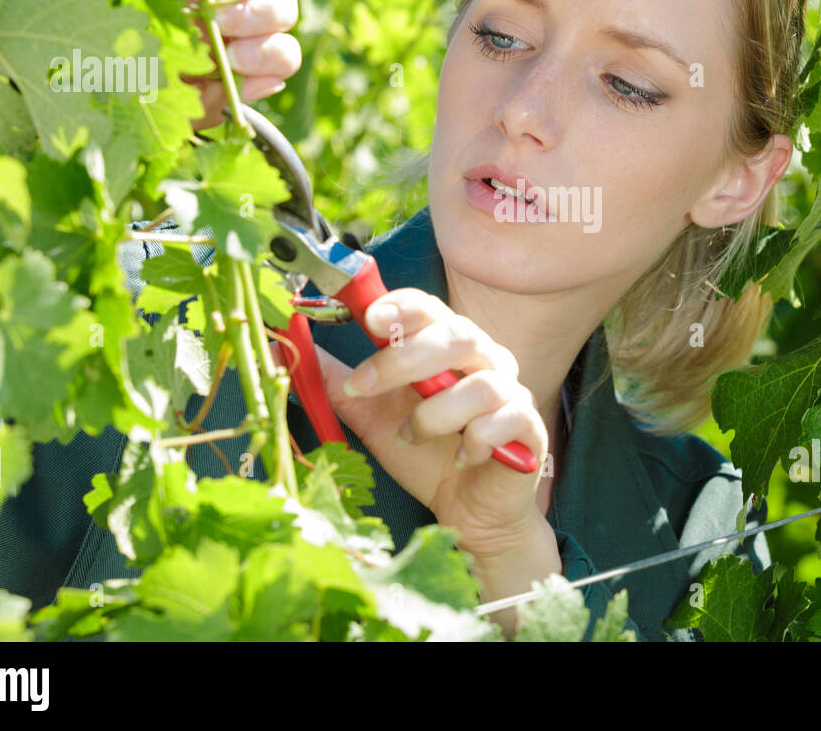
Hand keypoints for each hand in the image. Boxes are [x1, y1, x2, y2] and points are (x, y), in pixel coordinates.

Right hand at [117, 0, 320, 127]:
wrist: (53, 40)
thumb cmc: (110, 78)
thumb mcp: (168, 105)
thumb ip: (219, 101)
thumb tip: (268, 81)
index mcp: (226, 52)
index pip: (279, 53)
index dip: (273, 58)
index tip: (240, 62)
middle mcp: (227, 13)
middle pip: (283, 11)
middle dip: (261, 26)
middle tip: (223, 33)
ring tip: (225, 2)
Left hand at [300, 289, 551, 561]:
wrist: (468, 512)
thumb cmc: (425, 455)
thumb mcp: (372, 417)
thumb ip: (341, 384)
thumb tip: (291, 349)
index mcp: (448, 346)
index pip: (430, 308)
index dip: (403, 308)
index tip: (371, 321)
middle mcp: (485, 360)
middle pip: (456, 336)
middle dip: (403, 360)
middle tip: (363, 387)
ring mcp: (512, 392)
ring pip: (480, 383)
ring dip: (435, 413)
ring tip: (411, 437)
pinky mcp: (529, 429)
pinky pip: (506, 420)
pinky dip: (476, 439)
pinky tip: (460, 457)